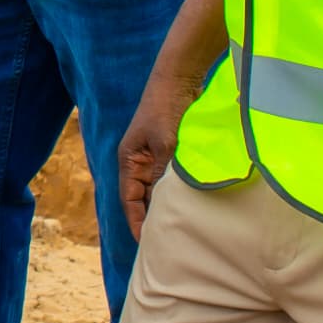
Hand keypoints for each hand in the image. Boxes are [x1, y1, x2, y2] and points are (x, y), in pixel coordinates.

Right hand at [115, 76, 198, 239]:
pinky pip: (172, 179)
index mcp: (129, 160)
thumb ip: (164, 174)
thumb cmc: (166, 108)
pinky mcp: (172, 151)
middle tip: (168, 243)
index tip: (147, 244)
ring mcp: (156, 156)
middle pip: (144, 198)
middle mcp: (140, 161)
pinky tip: (193, 204)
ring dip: (169, 205)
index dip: (137, 222)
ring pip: (160, 189)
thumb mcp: (166, 145)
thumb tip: (167, 204)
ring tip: (182, 229)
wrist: (179, 77)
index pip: (130, 200)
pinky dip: (180, 191)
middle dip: (153, 218)